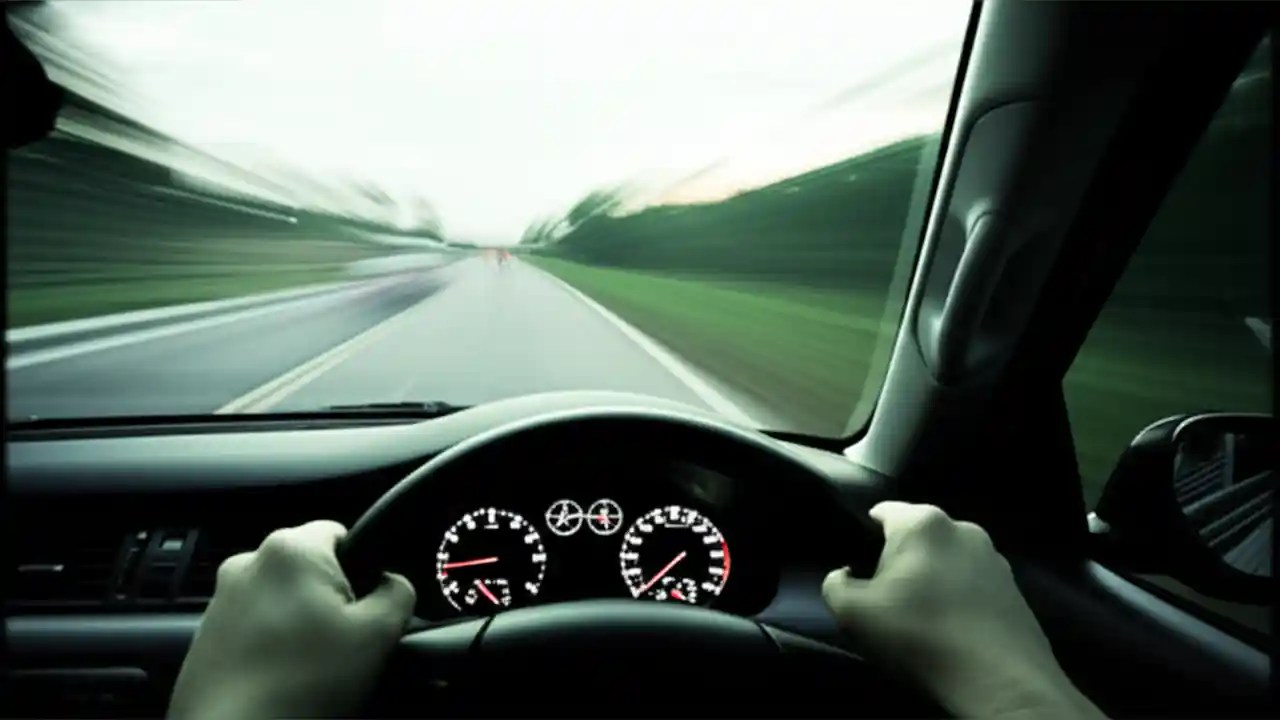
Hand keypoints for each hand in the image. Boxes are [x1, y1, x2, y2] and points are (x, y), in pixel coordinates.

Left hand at [169, 521, 415, 718]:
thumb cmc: (304, 683)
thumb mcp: (378, 635)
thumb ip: (398, 593)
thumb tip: (392, 584)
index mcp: (290, 548)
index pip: (341, 533)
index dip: (363, 569)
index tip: (364, 609)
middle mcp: (247, 563)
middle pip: (310, 568)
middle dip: (329, 599)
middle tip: (341, 643)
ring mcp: (220, 600)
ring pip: (281, 598)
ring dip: (299, 622)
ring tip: (309, 666)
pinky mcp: (204, 635)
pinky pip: (253, 626)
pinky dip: (271, 644)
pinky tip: (281, 677)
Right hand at [823, 502, 1104, 718]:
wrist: (999, 681)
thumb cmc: (921, 636)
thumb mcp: (853, 614)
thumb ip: (835, 585)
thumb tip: (843, 576)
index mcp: (922, 522)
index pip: (881, 512)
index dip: (863, 538)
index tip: (859, 570)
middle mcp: (962, 528)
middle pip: (917, 536)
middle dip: (901, 560)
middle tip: (889, 599)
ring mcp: (995, 557)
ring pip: (947, 560)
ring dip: (933, 579)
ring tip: (924, 618)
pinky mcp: (1015, 587)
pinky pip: (974, 583)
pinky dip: (961, 598)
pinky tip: (954, 628)